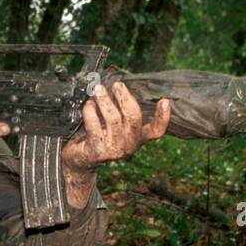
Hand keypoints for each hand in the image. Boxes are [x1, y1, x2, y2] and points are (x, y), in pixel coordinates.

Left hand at [62, 81, 171, 208]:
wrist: (80, 161)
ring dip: (105, 101)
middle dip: (125, 98)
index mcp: (137, 137)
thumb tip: (119, 86)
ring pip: (113, 119)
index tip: (165, 101)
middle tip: (117, 85)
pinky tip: (88, 105)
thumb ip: (121, 110)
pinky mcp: (98, 152)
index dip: (163, 117)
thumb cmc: (98, 136)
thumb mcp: (115, 125)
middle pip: (134, 118)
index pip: (156, 131)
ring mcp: (114, 150)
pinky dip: (90, 112)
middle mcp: (129, 145)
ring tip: (98, 90)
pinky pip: (94, 126)